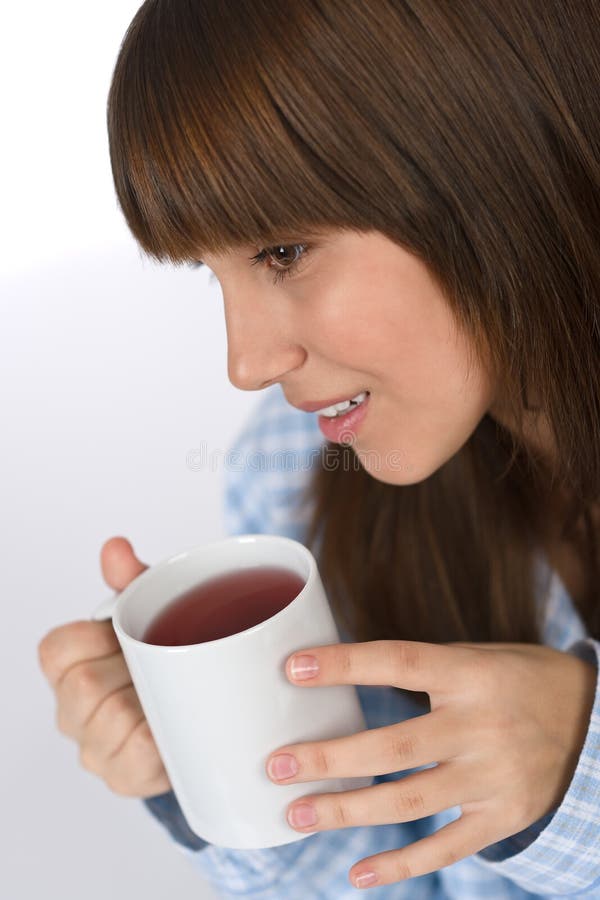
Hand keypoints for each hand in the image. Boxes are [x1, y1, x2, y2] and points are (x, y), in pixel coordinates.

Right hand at [38, 537, 170, 797]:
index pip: (56, 650)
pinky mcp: (124, 778)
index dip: (95, 639)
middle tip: (170, 661)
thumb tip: (115, 547)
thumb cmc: (167, 653)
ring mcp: (95, 748)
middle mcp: (72, 711)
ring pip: (109, 718)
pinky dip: (159, 737)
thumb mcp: (154, 609)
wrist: (205, 708)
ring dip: (150, 700)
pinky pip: (135, 755)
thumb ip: (132, 579)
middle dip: (133, 669)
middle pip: (85, 685)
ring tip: (178, 690)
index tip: (126, 635)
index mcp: (69, 667)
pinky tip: (174, 726)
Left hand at [265, 640, 595, 889]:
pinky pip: (448, 846)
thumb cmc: (519, 679)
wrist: (594, 722)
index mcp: (471, 674)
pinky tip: (358, 874)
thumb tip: (341, 671)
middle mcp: (481, 725)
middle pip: (393, 747)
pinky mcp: (505, 816)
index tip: (292, 668)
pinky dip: (402, 864)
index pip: (398, 662)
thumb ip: (423, 670)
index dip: (344, 665)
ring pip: (409, 801)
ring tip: (297, 813)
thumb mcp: (477, 657)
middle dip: (329, 758)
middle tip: (276, 766)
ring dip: (348, 811)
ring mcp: (495, 776)